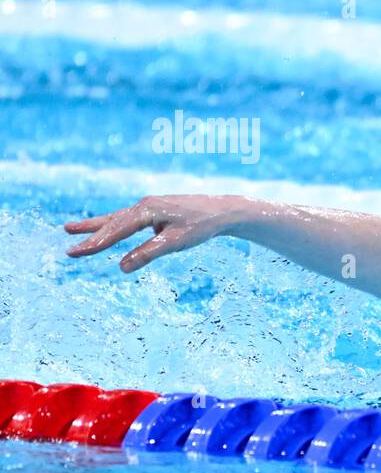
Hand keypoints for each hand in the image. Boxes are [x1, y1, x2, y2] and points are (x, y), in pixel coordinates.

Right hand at [64, 195, 248, 271]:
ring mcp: (149, 207)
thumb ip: (148, 253)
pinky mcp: (155, 211)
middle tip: (67, 248)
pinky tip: (105, 228)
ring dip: (95, 225)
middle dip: (89, 236)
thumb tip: (122, 267)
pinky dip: (112, 224)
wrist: (222, 210)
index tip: (75, 253)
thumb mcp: (175, 242)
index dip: (95, 243)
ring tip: (70, 228)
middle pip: (111, 223)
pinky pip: (127, 219)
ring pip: (116, 218)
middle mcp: (144, 206)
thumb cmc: (201, 226)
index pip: (116, 230)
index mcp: (147, 210)